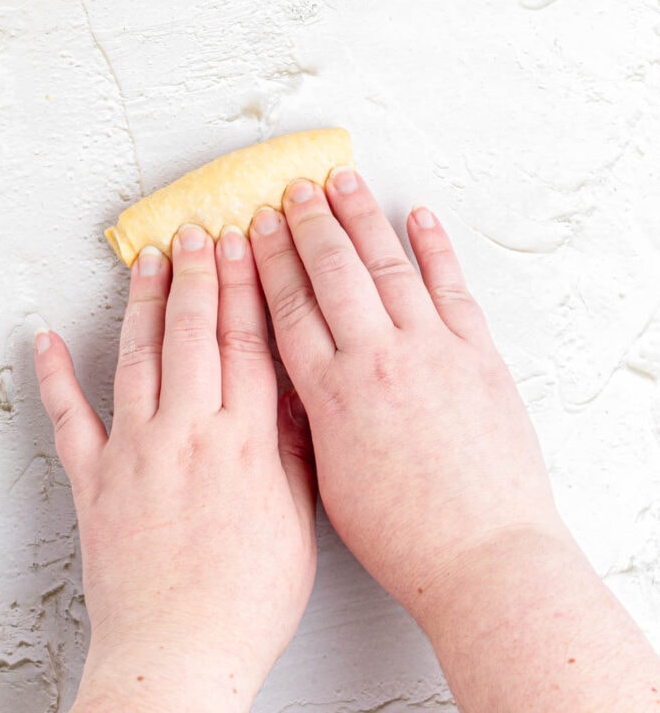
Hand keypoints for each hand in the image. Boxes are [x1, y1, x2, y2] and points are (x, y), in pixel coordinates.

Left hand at [35, 224, 316, 712]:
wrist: (179, 656)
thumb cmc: (246, 602)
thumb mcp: (299, 522)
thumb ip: (294, 453)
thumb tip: (298, 395)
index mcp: (244, 443)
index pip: (246, 344)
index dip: (246, 287)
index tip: (246, 245)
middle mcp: (187, 433)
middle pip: (194, 335)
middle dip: (199, 274)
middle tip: (199, 231)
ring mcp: (134, 452)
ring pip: (139, 357)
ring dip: (144, 303)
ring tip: (149, 260)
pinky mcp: (93, 479)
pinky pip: (69, 417)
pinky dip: (55, 375)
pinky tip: (47, 338)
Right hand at [248, 168, 563, 618]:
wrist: (485, 558)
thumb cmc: (404, 537)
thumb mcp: (330, 483)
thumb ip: (309, 421)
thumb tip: (291, 380)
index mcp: (332, 395)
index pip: (289, 308)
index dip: (269, 261)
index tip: (255, 228)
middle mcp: (377, 360)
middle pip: (332, 273)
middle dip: (308, 224)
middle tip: (292, 190)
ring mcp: (432, 351)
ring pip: (387, 266)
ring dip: (363, 219)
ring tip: (343, 181)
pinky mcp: (478, 355)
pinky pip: (452, 287)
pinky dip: (435, 248)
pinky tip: (419, 216)